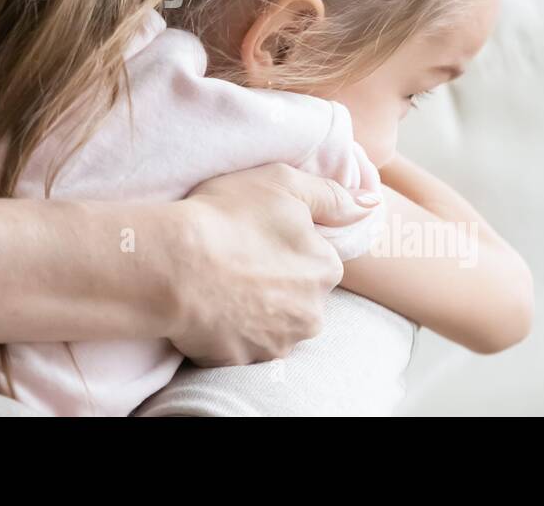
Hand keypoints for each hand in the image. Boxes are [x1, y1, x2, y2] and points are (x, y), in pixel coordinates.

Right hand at [170, 163, 364, 366]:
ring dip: (254, 309)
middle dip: (274, 282)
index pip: (316, 258)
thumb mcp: (283, 183)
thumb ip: (331, 195)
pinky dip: (228, 329)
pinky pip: (240, 344)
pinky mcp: (242, 360)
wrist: (173, 264)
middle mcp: (311, 313)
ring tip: (220, 283)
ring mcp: (276, 341)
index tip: (257, 236)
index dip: (286, 245)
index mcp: (325, 269)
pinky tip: (209, 306)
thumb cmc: (226, 216)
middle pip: (297, 295)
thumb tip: (370, 204)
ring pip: (273, 323)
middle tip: (237, 258)